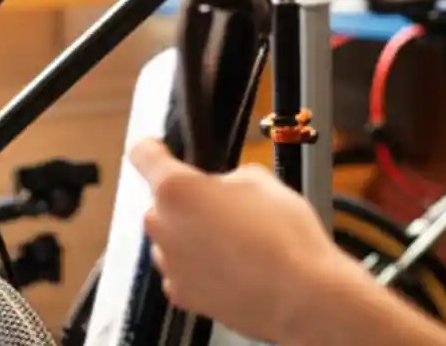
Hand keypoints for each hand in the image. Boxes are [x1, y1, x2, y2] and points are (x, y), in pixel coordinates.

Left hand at [129, 139, 353, 344]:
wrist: (303, 296)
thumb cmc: (285, 238)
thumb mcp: (260, 179)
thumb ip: (224, 177)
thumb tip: (219, 187)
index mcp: (176, 189)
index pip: (142, 154)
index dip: (154, 148)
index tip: (159, 151)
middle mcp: (162, 227)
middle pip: (163, 202)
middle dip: (189, 200)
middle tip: (226, 206)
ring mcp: (169, 264)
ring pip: (173, 236)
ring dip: (193, 234)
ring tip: (237, 241)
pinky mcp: (182, 294)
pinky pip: (183, 268)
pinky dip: (200, 265)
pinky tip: (233, 265)